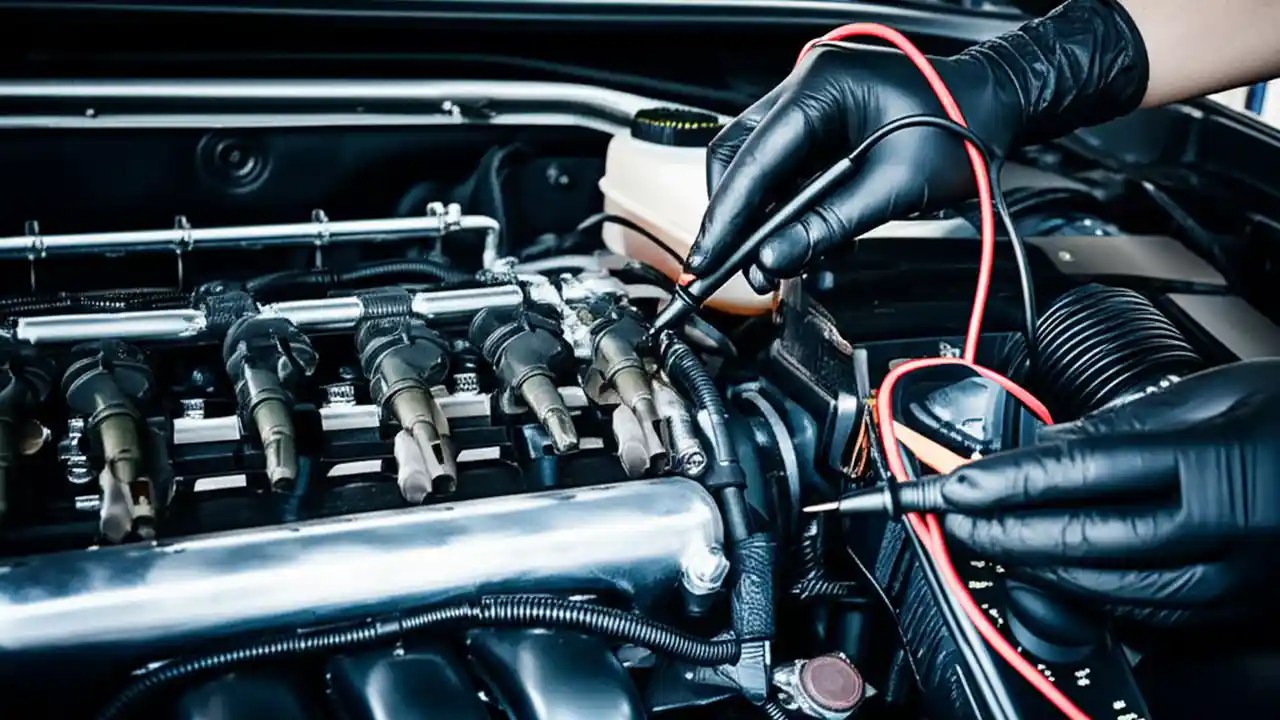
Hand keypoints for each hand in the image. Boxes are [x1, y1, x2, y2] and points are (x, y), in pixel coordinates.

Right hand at [686, 0, 1148, 290]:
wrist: (997, 109)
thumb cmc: (961, 130)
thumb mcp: (893, 188)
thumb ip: (827, 224)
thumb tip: (776, 257)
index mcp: (819, 87)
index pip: (752, 159)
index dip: (726, 216)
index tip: (708, 259)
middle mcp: (805, 90)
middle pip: (742, 163)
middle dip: (742, 222)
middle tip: (742, 269)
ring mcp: (810, 109)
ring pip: (761, 174)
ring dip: (770, 226)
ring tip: (786, 268)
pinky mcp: (820, 132)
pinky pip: (788, 177)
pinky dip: (793, 216)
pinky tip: (810, 249)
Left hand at [925, 360, 1279, 625]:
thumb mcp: (1222, 393)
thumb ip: (1130, 421)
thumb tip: (1053, 441)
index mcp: (1214, 465)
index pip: (1081, 473)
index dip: (1006, 481)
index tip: (955, 484)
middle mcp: (1223, 531)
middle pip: (1083, 540)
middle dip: (1005, 532)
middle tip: (953, 519)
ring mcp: (1236, 578)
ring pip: (1109, 587)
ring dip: (1040, 565)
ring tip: (993, 542)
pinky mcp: (1244, 606)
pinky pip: (1152, 610)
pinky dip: (1095, 591)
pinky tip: (1061, 571)